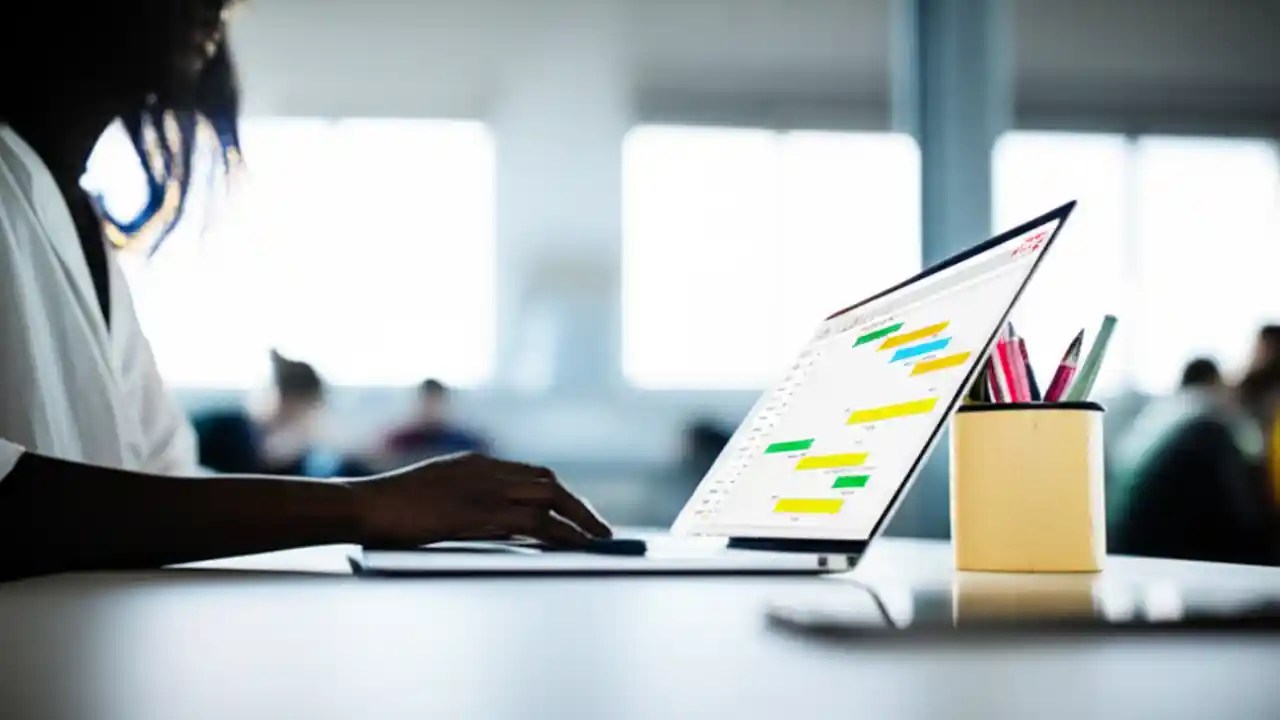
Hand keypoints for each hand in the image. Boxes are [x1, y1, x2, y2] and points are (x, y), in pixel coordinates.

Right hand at [346, 453, 611, 547]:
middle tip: (600, 529)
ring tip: (600, 540)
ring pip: (549, 498)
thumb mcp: (431, 492)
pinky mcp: (479, 513)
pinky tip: (575, 547)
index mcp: (474, 463)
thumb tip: (488, 520)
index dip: (558, 493)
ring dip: (579, 520)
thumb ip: (461, 497)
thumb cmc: (387, 507)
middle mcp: (485, 470)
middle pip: (548, 482)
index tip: (576, 512)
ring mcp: (483, 489)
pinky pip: (532, 522)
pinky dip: (560, 533)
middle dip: (578, 506)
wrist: (362, 504)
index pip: (530, 473)